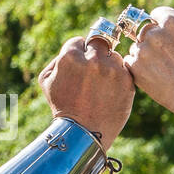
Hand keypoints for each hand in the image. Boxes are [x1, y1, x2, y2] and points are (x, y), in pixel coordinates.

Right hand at [39, 35, 134, 149]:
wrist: (84, 132)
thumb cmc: (63, 107)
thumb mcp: (46, 81)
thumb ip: (56, 59)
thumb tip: (73, 49)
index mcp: (71, 56)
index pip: (79, 41)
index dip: (78, 53)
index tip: (79, 65)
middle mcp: (93, 59)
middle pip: (98, 43)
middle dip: (95, 53)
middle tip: (92, 70)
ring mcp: (112, 69)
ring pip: (113, 55)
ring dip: (108, 65)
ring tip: (101, 84)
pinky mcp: (127, 79)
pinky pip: (124, 69)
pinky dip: (118, 77)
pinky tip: (110, 90)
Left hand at [122, 7, 173, 116]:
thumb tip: (159, 24)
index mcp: (172, 22)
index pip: (157, 13)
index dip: (160, 23)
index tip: (163, 33)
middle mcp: (155, 33)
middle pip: (145, 30)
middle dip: (152, 39)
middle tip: (162, 54)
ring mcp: (143, 49)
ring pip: (137, 46)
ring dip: (144, 54)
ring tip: (161, 69)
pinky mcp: (134, 66)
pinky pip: (130, 60)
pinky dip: (137, 66)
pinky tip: (152, 74)